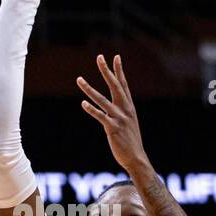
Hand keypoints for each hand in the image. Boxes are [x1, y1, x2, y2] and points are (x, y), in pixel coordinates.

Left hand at [76, 54, 149, 171]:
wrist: (136, 158)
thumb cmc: (130, 141)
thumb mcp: (129, 123)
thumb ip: (123, 112)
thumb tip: (117, 106)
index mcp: (129, 107)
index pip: (123, 85)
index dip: (119, 71)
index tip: (116, 57)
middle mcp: (125, 110)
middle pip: (115, 86)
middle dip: (106, 71)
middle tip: (99, 57)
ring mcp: (119, 118)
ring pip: (102, 100)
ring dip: (89, 89)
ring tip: (79, 79)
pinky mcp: (112, 128)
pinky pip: (100, 116)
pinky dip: (92, 109)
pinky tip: (83, 103)